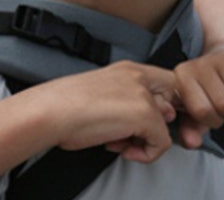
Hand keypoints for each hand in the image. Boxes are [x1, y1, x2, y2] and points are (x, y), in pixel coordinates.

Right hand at [34, 61, 177, 162]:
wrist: (50, 111)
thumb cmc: (65, 107)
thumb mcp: (103, 96)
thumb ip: (129, 101)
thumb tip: (147, 118)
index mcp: (128, 69)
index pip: (166, 82)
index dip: (161, 105)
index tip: (143, 122)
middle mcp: (139, 77)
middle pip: (173, 99)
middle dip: (155, 123)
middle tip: (128, 134)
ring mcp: (143, 95)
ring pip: (166, 125)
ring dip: (144, 140)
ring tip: (117, 141)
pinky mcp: (144, 115)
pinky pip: (162, 143)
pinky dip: (145, 153)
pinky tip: (120, 148)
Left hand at [173, 43, 223, 148]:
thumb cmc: (210, 89)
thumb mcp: (197, 110)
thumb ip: (191, 129)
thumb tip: (191, 144)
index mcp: (175, 85)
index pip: (196, 114)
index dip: (211, 121)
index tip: (216, 117)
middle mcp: (187, 71)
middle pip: (211, 111)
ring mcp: (206, 63)